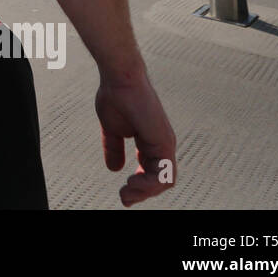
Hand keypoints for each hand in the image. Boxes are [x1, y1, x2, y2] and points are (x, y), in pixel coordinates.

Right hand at [94, 69, 176, 206]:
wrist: (119, 78)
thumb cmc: (115, 97)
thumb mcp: (112, 130)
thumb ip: (114, 149)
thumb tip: (114, 169)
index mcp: (150, 142)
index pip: (151, 171)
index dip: (139, 186)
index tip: (123, 192)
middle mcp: (162, 144)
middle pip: (160, 180)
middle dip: (142, 193)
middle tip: (124, 198)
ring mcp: (165, 143)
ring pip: (164, 181)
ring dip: (145, 191)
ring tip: (126, 192)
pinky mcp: (164, 142)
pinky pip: (164, 173)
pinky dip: (149, 183)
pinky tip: (132, 181)